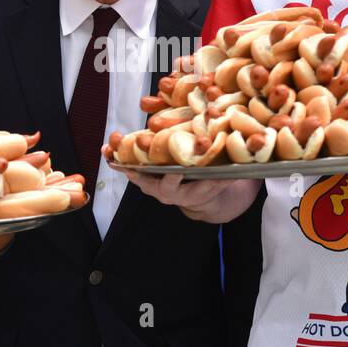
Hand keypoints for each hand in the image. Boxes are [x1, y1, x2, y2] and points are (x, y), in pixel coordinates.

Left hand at [103, 147, 260, 223]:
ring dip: (122, 161)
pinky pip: (129, 167)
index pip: (176, 186)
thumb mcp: (222, 181)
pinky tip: (106, 148)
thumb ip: (227, 174)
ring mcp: (152, 185)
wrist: (201, 199)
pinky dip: (117, 158)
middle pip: (149, 183)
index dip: (172, 177)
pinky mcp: (145, 176)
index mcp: (183, 193)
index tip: (170, 168)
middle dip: (140, 170)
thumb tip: (241, 162)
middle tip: (132, 157)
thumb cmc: (213, 186)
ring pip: (134, 174)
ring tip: (109, 148)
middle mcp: (164, 192)